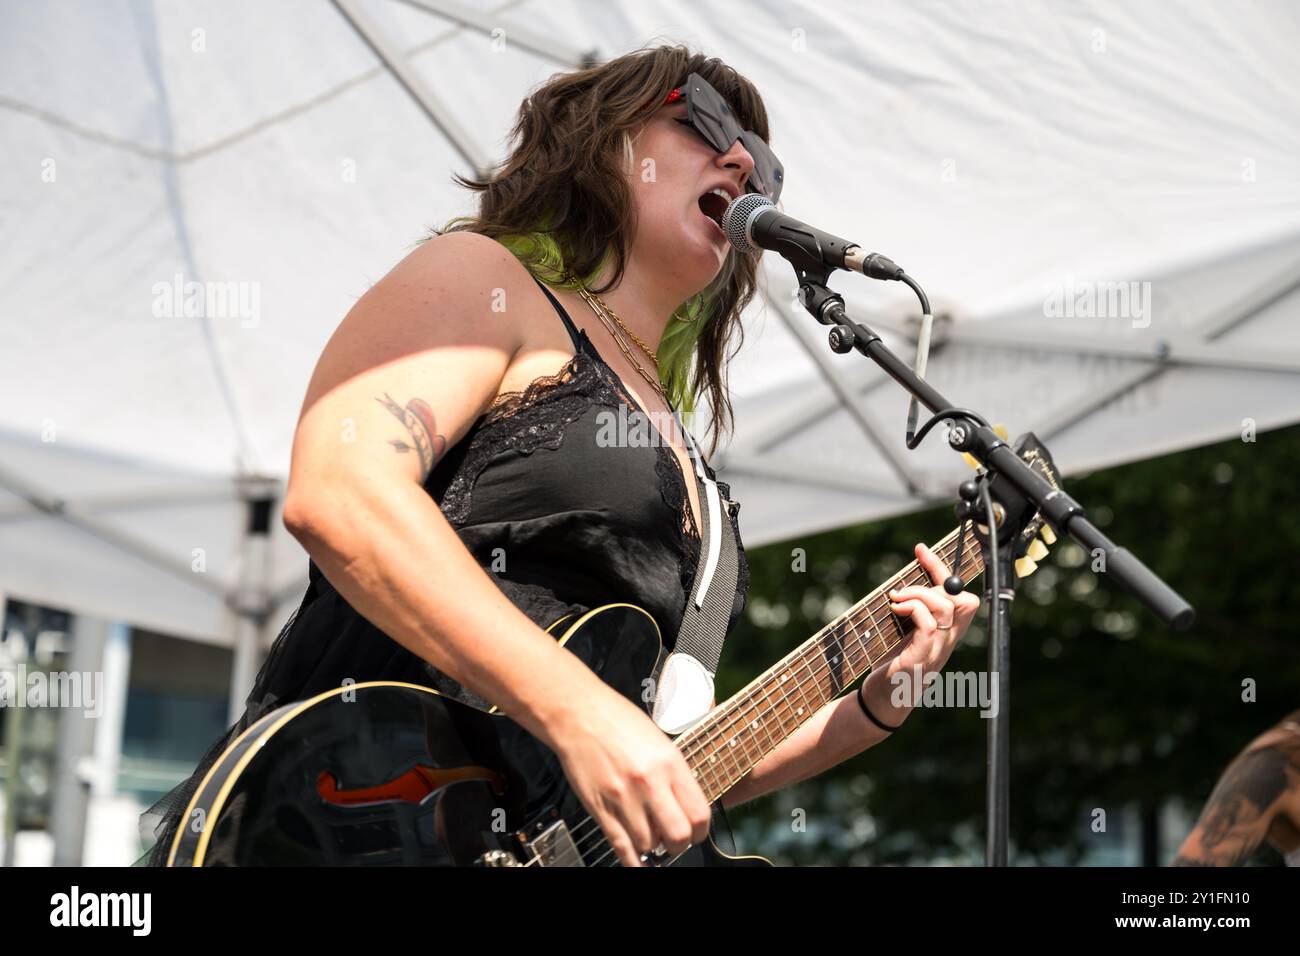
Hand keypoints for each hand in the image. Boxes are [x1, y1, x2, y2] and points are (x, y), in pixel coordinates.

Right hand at [550, 686, 712, 866]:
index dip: (701, 830)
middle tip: (674, 838)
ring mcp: (623, 798)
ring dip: (652, 844)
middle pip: (678, 835)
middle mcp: (649, 783)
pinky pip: (621, 846)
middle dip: (679, 843)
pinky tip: (637, 861)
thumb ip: (673, 773)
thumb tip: (685, 804)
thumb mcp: (659, 740)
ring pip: (649, 844)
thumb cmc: (617, 721)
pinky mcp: (600, 808)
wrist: (578, 714)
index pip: (699, 813)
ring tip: (649, 833)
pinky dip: (632, 860)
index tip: (696, 832)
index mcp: (669, 763)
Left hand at [882, 542, 979, 679]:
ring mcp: (936, 651)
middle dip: (936, 581)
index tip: (921, 550)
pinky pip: (929, 627)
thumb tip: (900, 587)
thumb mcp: (902, 634)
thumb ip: (909, 614)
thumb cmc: (890, 668)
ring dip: (920, 594)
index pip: (957, 595)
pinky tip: (896, 609)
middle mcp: (947, 642)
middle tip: (905, 588)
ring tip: (897, 598)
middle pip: (964, 601)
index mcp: (945, 634)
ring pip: (948, 609)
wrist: (881, 703)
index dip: (941, 569)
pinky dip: (914, 610)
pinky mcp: (921, 660)